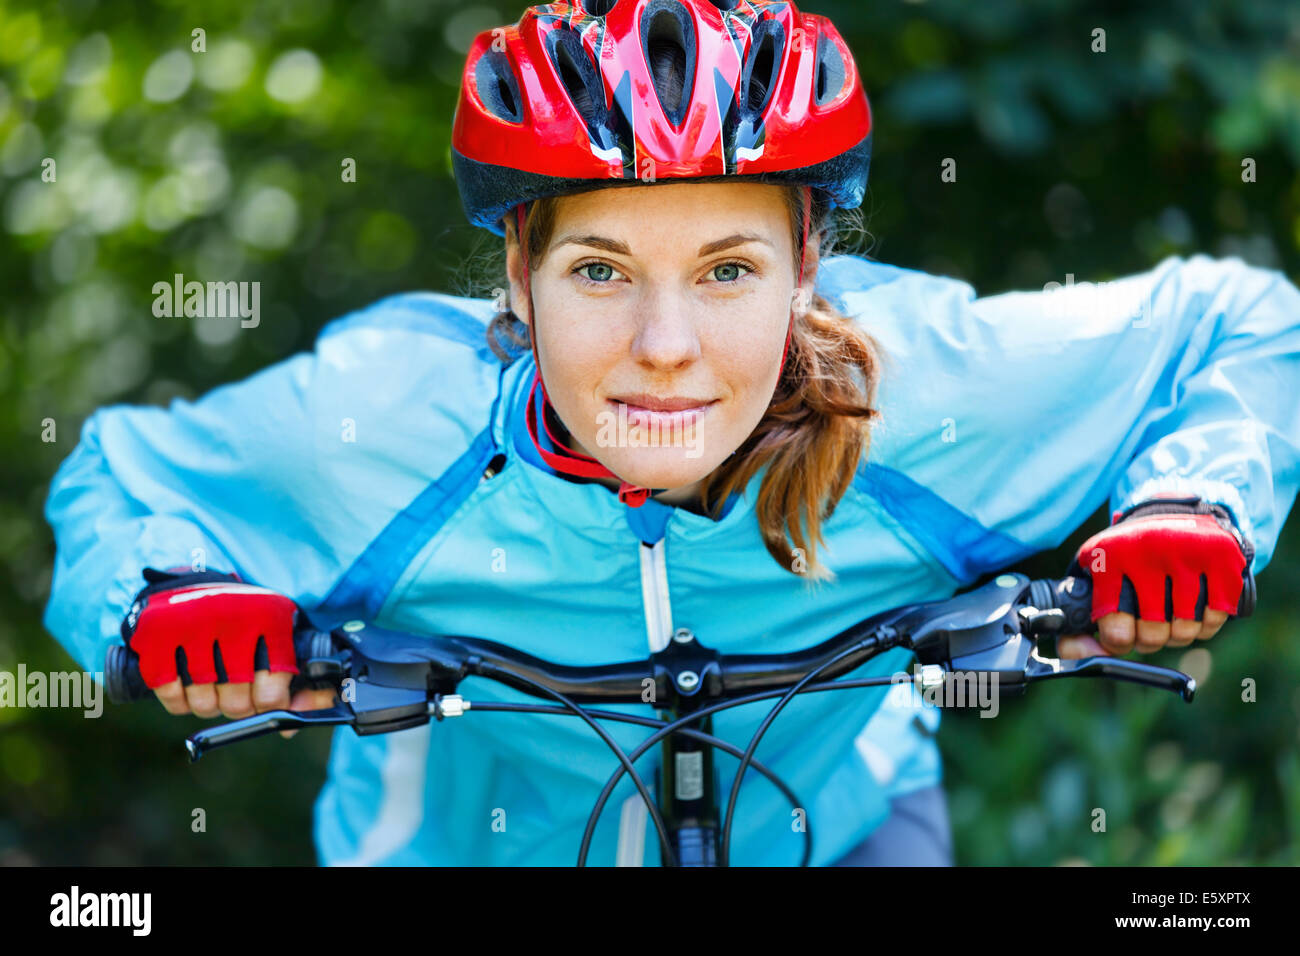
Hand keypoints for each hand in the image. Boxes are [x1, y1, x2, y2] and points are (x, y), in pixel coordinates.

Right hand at [122, 566, 314, 735]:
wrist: (193, 580)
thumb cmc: (245, 618)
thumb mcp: (279, 636)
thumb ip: (295, 681)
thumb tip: (291, 728)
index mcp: (268, 616)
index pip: (272, 690)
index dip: (270, 705)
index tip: (267, 698)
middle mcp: (231, 618)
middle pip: (237, 702)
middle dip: (240, 707)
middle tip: (239, 694)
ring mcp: (190, 626)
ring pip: (204, 704)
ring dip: (210, 705)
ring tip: (215, 686)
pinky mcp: (155, 635)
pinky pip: (169, 694)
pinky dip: (178, 700)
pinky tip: (187, 685)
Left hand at [1057, 493, 1251, 659]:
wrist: (1176, 511)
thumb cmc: (1131, 554)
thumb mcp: (1096, 571)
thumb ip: (1080, 615)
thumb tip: (1078, 653)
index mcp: (1110, 554)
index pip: (1113, 624)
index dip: (1117, 640)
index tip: (1119, 635)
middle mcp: (1147, 550)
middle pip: (1152, 633)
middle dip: (1149, 641)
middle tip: (1147, 629)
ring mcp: (1187, 553)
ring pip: (1185, 630)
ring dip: (1178, 634)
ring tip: (1170, 618)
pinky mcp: (1221, 558)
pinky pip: (1215, 617)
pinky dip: (1206, 622)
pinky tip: (1196, 607)